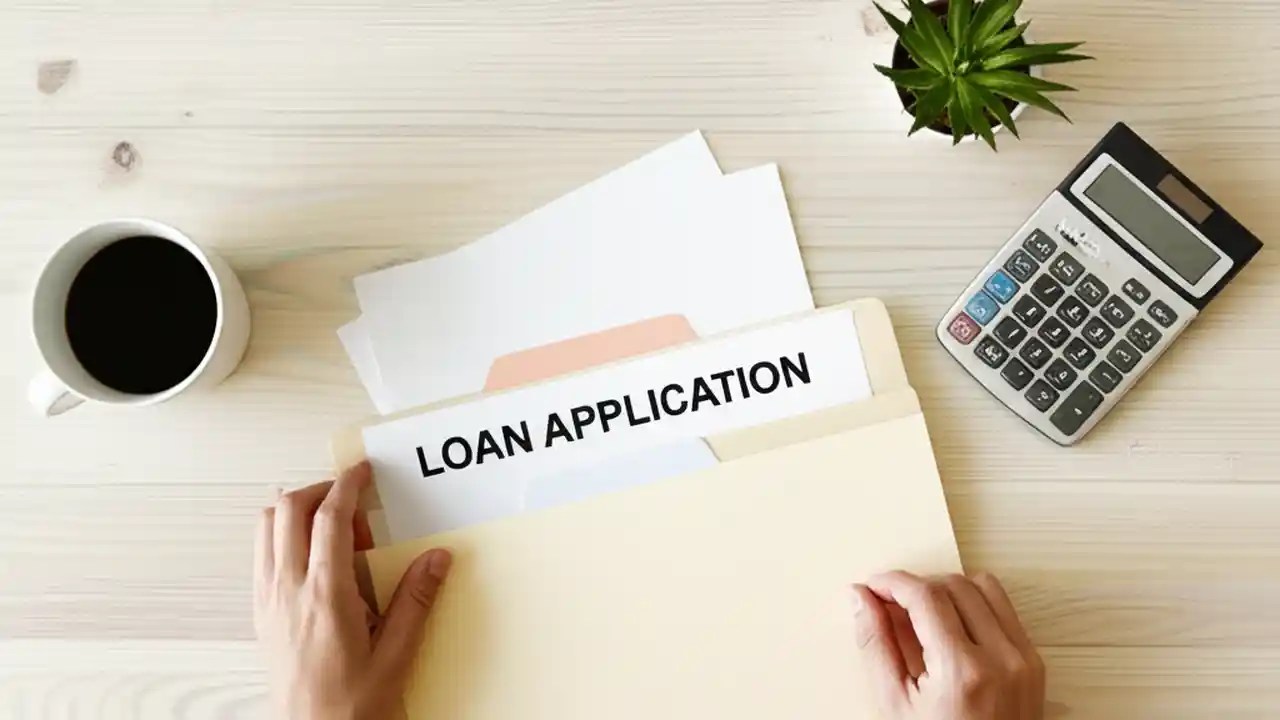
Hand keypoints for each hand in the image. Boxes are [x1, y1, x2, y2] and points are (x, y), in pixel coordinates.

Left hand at [254, 461, 452, 719]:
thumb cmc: (350, 707)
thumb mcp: (396, 655)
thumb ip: (415, 600)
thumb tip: (437, 558)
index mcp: (326, 596)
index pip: (329, 519)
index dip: (346, 486)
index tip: (361, 472)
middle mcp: (288, 591)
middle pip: (288, 510)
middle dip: (320, 490)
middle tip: (353, 502)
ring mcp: (268, 601)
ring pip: (266, 528)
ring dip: (295, 512)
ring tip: (332, 529)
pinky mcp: (260, 614)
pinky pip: (261, 555)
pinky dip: (281, 538)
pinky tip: (312, 558)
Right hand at [852, 571, 1044, 719]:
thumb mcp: (894, 706)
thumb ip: (876, 645)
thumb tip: (861, 599)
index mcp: (962, 672)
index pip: (925, 596)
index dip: (893, 582)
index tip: (874, 586)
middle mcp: (1001, 659)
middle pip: (953, 585)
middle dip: (917, 586)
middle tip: (891, 604)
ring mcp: (1023, 660)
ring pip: (983, 587)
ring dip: (947, 590)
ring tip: (921, 615)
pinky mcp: (1034, 663)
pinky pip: (1004, 610)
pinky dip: (974, 606)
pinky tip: (951, 627)